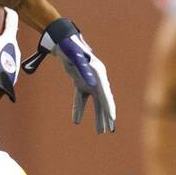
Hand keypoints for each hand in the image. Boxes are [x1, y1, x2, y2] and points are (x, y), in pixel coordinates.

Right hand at [0, 7, 20, 100]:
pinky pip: (7, 67)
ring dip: (2, 51)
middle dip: (3, 35)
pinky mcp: (12, 76)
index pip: (12, 20)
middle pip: (10, 38)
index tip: (5, 10)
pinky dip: (1, 65)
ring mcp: (15, 64)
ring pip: (9, 53)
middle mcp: (15, 50)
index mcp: (10, 39)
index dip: (9, 13)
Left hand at [23, 17, 115, 132]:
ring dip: (97, 117)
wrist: (62, 42)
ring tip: (100, 132)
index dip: (109, 107)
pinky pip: (81, 99)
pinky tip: (76, 121)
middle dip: (107, 116)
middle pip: (104, 101)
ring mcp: (89, 81)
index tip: (112, 118)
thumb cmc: (71, 49)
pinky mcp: (80, 82)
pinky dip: (79, 109)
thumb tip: (92, 85)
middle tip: (111, 130)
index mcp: (98, 74)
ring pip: (95, 103)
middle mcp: (96, 79)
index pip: (106, 94)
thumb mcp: (76, 59)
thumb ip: (84, 70)